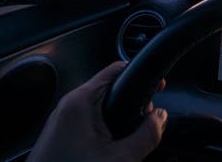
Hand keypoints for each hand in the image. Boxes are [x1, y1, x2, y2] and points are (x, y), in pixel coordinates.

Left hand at [28, 61, 167, 161]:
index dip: (140, 75)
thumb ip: (146, 136)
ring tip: (129, 140)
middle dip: (131, 103)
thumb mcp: (119, 159)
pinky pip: (88, 122)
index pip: (116, 70)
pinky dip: (105, 129)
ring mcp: (63, 120)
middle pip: (110, 90)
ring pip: (99, 108)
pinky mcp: (61, 134)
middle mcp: (69, 105)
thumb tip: (160, 118)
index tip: (158, 85)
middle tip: (146, 121)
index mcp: (81, 101)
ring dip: (119, 118)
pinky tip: (111, 149)